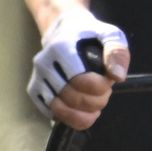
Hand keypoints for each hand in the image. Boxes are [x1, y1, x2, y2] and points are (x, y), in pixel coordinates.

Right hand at [29, 9, 129, 128]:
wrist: (64, 31)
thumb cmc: (91, 35)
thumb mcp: (110, 35)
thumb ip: (117, 52)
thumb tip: (117, 77)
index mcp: (61, 48)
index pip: (80, 79)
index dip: (100, 87)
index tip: (109, 81)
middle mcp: (44, 63)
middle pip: (71, 97)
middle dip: (96, 101)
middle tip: (106, 93)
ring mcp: (37, 78)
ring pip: (59, 109)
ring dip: (84, 114)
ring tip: (96, 105)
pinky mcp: (34, 91)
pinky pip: (52, 114)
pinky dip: (72, 119)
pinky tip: (84, 111)